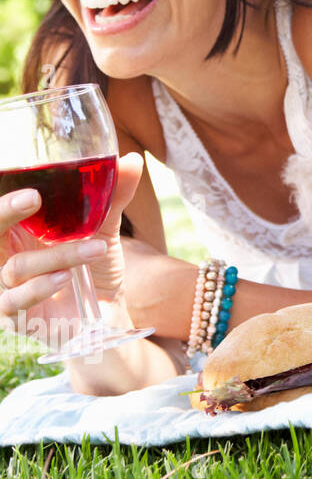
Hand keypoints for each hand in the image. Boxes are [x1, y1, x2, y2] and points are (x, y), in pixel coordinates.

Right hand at [0, 153, 143, 345]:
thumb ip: (112, 198)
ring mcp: (6, 288)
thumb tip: (132, 160)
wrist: (106, 316)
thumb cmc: (95, 270)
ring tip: (95, 248)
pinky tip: (65, 278)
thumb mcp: (104, 230)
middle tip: (33, 198)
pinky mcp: (15, 318)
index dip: (3, 198)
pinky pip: (15, 301)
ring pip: (16, 267)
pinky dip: (40, 287)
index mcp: (18, 233)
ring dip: (58, 256)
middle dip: (4, 212)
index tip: (20, 177)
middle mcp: (5, 257)